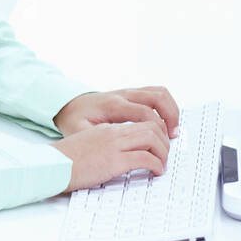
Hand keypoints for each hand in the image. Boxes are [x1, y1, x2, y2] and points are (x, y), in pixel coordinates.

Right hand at [52, 120, 168, 191]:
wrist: (51, 167)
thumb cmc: (64, 162)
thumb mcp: (86, 146)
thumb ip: (103, 146)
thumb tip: (118, 157)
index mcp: (106, 129)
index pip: (140, 122)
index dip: (155, 133)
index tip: (158, 145)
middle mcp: (113, 133)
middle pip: (151, 127)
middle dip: (164, 142)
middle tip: (165, 155)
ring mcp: (114, 146)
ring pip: (152, 140)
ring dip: (163, 153)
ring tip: (162, 165)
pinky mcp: (114, 161)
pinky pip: (145, 159)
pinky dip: (156, 165)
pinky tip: (155, 173)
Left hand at [53, 87, 179, 139]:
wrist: (68, 105)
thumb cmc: (74, 120)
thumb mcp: (78, 132)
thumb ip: (97, 138)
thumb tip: (114, 149)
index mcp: (112, 105)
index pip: (145, 113)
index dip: (158, 130)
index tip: (161, 147)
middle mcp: (123, 95)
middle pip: (157, 98)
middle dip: (170, 117)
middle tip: (172, 138)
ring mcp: (129, 92)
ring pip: (160, 93)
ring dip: (171, 110)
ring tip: (172, 131)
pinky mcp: (132, 93)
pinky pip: (156, 93)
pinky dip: (166, 106)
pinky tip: (165, 123)